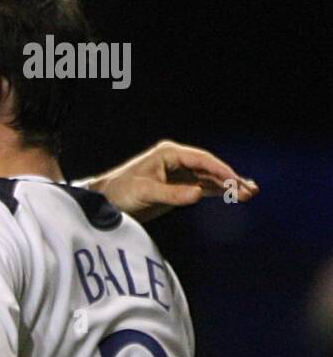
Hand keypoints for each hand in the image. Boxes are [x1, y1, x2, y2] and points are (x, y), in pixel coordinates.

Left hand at [89, 140, 258, 222]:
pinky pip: (203, 188)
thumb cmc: (120, 192)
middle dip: (230, 179)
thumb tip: (198, 194)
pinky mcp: (178, 189)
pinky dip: (218, 192)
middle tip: (250, 190)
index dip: (220, 170)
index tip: (234, 181)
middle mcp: (178, 161)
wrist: (106, 203)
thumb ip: (171, 194)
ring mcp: (180, 175)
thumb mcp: (144, 192)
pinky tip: (234, 195)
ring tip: (249, 194)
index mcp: (170, 154)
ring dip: (228, 186)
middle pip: (210, 168)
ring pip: (209, 179)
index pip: (201, 160)